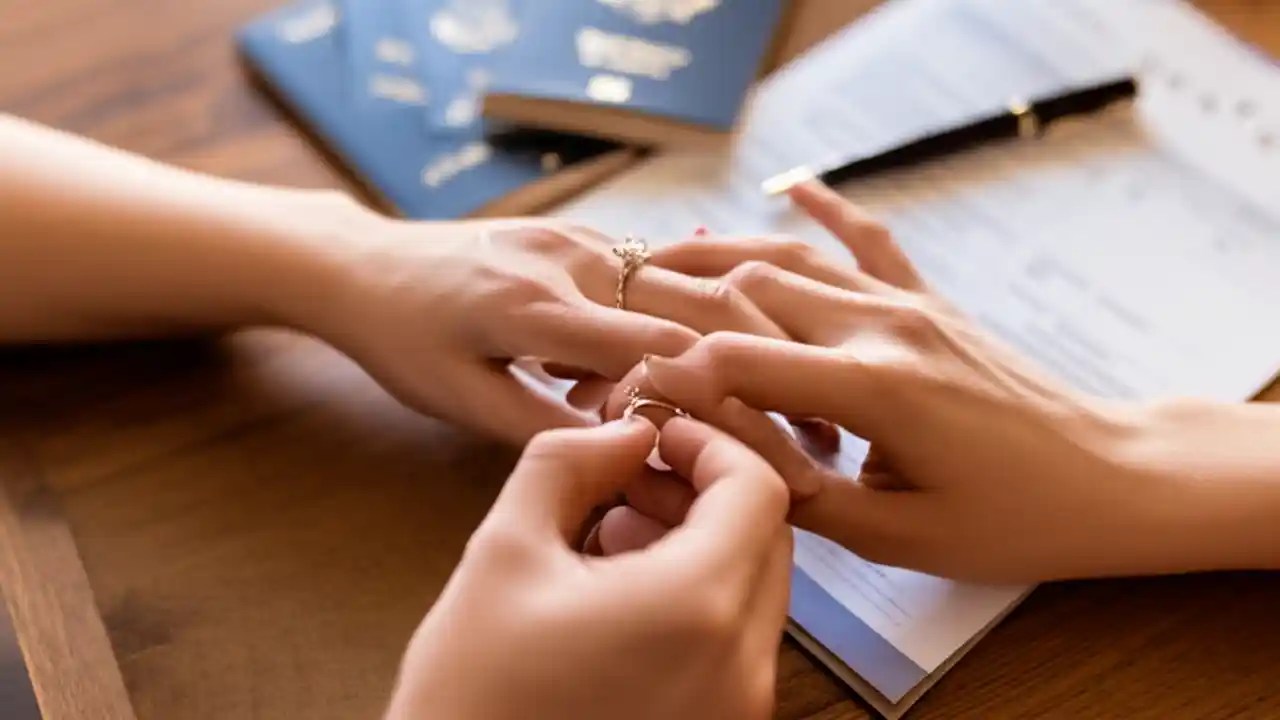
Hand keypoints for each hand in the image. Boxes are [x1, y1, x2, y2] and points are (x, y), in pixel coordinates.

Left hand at [294, 212, 789, 443]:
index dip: (724, 400)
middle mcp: (574, 261)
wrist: (363, 265)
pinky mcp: (588, 238)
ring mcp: (585, 239)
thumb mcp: (456, 400)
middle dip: (767, 364)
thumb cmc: (401, 341)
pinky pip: (667, 266)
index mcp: (537, 307)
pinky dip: (714, 306)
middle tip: (818, 426)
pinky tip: (749, 345)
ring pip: (695, 278)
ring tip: (801, 390)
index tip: (773, 451)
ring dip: (752, 333)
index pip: (661, 347)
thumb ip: (543, 426)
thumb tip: (630, 454)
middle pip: (699, 303)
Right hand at [384, 417, 791, 719]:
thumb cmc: (471, 693)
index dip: (710, 445)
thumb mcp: (503, 552)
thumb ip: (569, 464)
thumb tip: (626, 431)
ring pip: (752, 590)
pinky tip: (620, 599)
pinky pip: (735, 645)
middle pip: (767, 539)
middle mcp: (741, 666)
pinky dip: (698, 601)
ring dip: (700, 545)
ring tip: (613, 537)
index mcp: (696, 608)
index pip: (757, 490)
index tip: (656, 435)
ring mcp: (738, 711)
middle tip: (632, 482)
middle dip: (705, 493)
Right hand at [605, 182, 1169, 583]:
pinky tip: (789, 185)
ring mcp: (908, 304)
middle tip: (622, 330)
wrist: (1107, 478)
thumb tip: (718, 455)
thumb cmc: (1010, 521)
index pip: (739, 359)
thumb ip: (798, 493)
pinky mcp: (929, 301)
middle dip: (676, 309)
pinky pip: (868, 239)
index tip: (623, 388)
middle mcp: (884, 326)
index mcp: (874, 389)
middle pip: (750, 291)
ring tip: (658, 261)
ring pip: (792, 258)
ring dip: (722, 258)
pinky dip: (825, 208)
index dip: (670, 371)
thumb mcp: (896, 536)